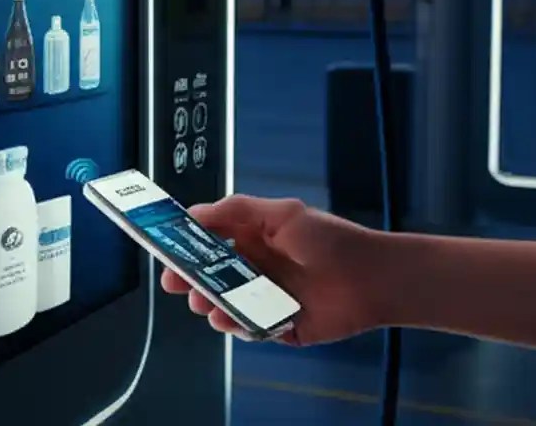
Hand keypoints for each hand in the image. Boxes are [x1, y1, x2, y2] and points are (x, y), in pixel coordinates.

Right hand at [160, 195, 386, 345]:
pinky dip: (233, 323)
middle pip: (207, 274)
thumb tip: (194, 212)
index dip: (183, 244)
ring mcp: (263, 297)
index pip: (207, 241)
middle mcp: (255, 268)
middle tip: (174, 282)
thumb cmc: (333, 240)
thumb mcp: (282, 213)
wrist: (373, 279)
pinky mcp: (275, 324)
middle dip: (187, 278)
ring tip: (203, 300)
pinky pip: (245, 326)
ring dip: (207, 301)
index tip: (163, 247)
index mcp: (252, 238)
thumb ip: (236, 210)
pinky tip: (228, 318)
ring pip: (221, 302)